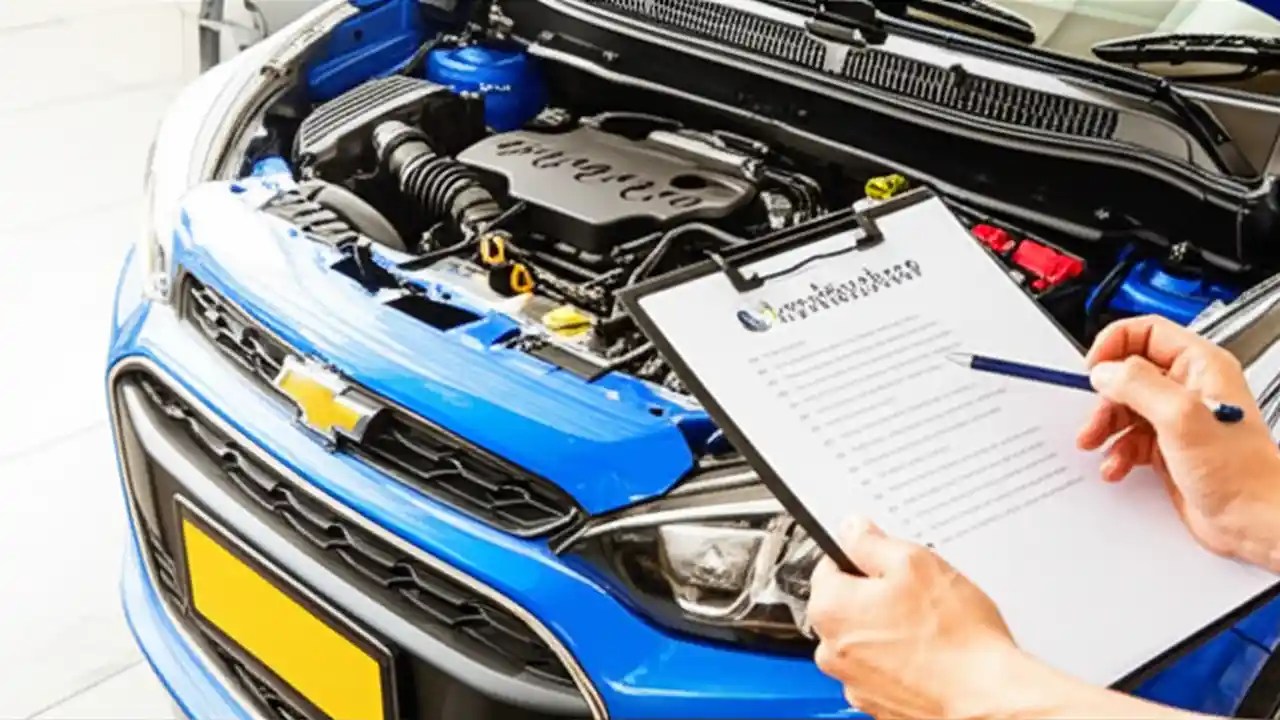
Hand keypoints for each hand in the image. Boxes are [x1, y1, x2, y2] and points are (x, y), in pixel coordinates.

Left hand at [807, 518, 1021, 717]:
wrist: (986, 699)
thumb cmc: (955, 638)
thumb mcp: (915, 563)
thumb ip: (872, 542)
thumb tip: (852, 530)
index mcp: (830, 608)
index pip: (830, 565)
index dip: (863, 559)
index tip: (887, 563)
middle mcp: (831, 649)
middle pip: (845, 604)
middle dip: (876, 595)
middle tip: (917, 595)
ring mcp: (854, 681)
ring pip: (864, 638)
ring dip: (888, 630)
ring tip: (930, 628)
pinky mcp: (877, 703)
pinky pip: (881, 669)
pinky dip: (899, 661)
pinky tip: (930, 655)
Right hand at [1078, 315, 1279, 565]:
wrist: (1254, 520)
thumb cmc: (1241, 472)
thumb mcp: (1182, 418)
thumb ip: (1138, 386)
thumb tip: (1105, 371)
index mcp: (1200, 366)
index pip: (1146, 333)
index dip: (1114, 345)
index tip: (1095, 369)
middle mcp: (1188, 388)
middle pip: (1128, 374)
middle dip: (1105, 397)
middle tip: (1095, 418)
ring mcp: (1177, 419)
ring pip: (1124, 408)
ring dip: (1105, 426)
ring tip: (1097, 443)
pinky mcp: (1168, 447)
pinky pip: (1129, 439)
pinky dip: (1116, 452)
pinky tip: (1118, 464)